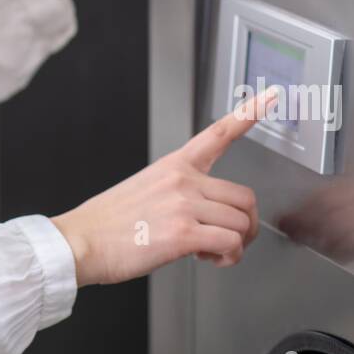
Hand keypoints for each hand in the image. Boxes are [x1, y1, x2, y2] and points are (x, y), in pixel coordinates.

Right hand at [50, 87, 275, 286]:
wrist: (81, 241)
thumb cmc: (109, 223)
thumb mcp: (145, 189)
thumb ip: (179, 194)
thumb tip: (201, 217)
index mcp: (174, 165)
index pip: (218, 133)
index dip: (249, 113)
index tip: (272, 95)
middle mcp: (183, 180)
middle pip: (245, 197)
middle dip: (245, 224)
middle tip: (230, 239)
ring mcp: (184, 205)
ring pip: (241, 223)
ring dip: (235, 244)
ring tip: (210, 252)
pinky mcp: (184, 233)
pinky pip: (230, 244)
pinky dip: (227, 257)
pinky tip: (208, 259)